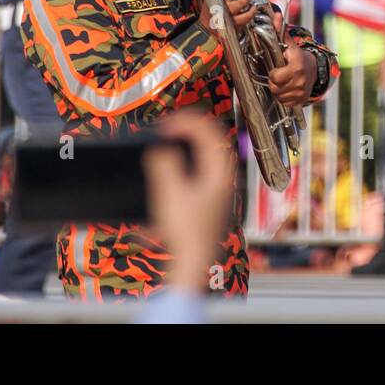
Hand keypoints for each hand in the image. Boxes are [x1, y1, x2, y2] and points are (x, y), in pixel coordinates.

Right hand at [144, 112, 235, 291]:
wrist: (192, 263)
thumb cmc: (187, 232)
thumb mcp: (170, 192)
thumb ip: (164, 165)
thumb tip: (160, 149)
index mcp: (220, 172)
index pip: (209, 132)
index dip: (187, 121)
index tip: (166, 124)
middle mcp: (223, 179)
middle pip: (210, 141)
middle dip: (187, 130)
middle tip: (167, 128)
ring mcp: (217, 191)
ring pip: (205, 156)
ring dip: (185, 145)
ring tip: (167, 143)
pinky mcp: (207, 202)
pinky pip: (198, 170)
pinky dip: (184, 162)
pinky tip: (169, 170)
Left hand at [265, 7, 316, 105]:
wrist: (316, 70)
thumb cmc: (298, 57)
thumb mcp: (290, 45)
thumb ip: (280, 32)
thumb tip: (275, 15)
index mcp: (297, 66)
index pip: (275, 77)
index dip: (273, 73)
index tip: (277, 69)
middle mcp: (301, 80)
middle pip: (275, 88)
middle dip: (274, 82)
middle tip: (279, 75)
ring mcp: (302, 92)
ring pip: (279, 96)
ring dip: (278, 90)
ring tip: (284, 81)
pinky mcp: (302, 101)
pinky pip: (285, 102)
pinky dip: (284, 97)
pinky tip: (288, 88)